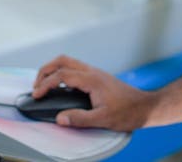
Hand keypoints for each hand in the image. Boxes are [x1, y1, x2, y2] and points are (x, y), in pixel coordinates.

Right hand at [32, 55, 155, 130]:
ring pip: (68, 62)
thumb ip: (80, 119)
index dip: (45, 84)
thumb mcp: (103, 119)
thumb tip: (60, 118)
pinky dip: (62, 73)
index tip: (36, 94)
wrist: (145, 106)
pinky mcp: (97, 76)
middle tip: (36, 86)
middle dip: (45, 70)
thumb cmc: (127, 112)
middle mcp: (92, 72)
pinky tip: (61, 87)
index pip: (61, 75)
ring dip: (53, 70)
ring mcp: (95, 72)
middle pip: (62, 60)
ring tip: (44, 85)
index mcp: (91, 79)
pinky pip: (75, 68)